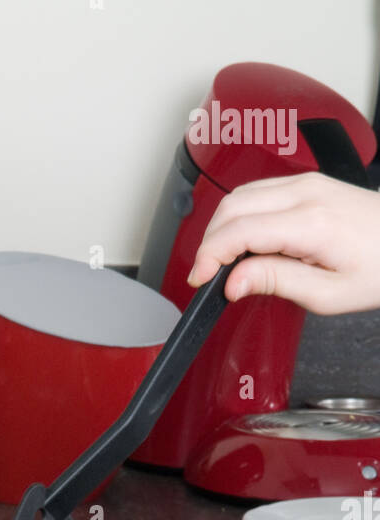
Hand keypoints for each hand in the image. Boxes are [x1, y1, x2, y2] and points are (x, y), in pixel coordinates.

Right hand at [187, 172, 379, 314]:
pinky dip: (239, 216)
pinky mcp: (307, 183)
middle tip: (206, 275)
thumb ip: (276, 283)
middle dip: (209, 242)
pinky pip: (258, 192)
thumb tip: (233, 282)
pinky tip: (243, 242)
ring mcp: (306, 183)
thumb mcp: (328, 294)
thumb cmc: (379, 268)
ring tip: (223, 262)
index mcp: (311, 223)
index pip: (239, 230)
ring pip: (240, 195)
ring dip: (221, 228)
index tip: (199, 279)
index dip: (209, 256)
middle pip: (232, 206)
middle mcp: (306, 194)